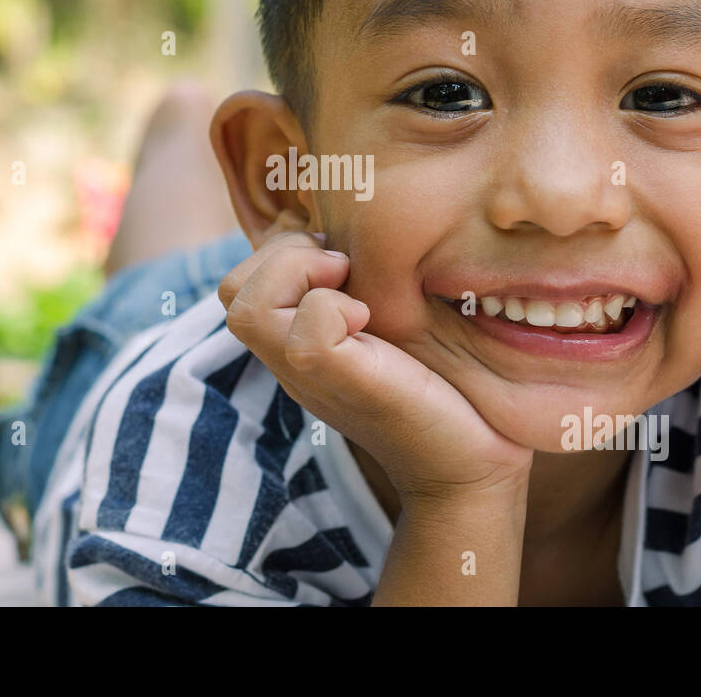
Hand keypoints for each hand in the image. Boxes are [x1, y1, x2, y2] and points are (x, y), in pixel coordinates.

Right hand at [218, 227, 533, 506]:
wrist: (470, 464)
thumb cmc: (441, 389)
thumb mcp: (389, 325)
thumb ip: (362, 289)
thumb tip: (354, 236)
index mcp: (296, 342)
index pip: (241, 281)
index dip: (281, 250)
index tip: (342, 258)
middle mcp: (290, 359)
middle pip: (231, 291)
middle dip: (283, 253)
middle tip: (343, 267)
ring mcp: (307, 375)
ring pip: (245, 308)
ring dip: (298, 274)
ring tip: (351, 285)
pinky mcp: (340, 384)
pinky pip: (303, 334)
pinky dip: (334, 309)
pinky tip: (370, 320)